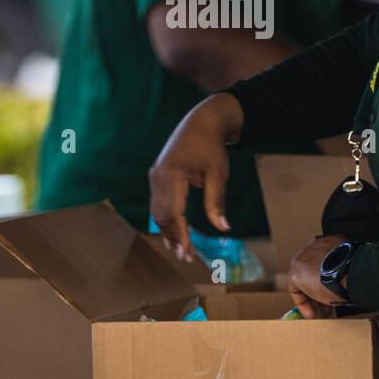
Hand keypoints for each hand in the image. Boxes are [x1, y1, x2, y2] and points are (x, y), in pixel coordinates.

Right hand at [148, 93, 243, 261]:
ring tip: (180, 249)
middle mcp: (158, 177)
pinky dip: (165, 219)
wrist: (201, 122)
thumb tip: (223, 228)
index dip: (180, 236)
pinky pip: (157, 203)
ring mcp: (155, 176)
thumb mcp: (218, 174)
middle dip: (173, 237)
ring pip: (156, 211)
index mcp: (172, 175)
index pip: (174, 213)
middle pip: (161, 216)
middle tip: (186, 256)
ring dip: (167, 230)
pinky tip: (174, 230)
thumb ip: (216, 201)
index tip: (188, 254)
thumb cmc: (211, 147)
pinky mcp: (157, 176)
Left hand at [289, 235, 347, 318]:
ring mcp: (303, 259)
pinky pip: (297, 291)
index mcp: (330, 243)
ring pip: (305, 282)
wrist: (350, 272)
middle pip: (312, 272)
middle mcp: (315, 247)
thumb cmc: (358, 272)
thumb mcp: (353, 268)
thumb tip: (349, 283)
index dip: (327, 281)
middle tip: (327, 307)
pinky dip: (304, 304)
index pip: (323, 262)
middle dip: (319, 292)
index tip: (333, 294)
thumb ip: (346, 271)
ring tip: (321, 314)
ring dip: (313, 300)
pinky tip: (313, 315)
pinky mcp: (296, 273)